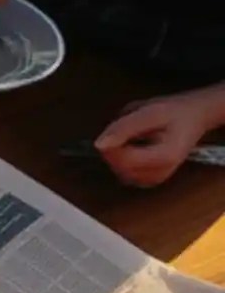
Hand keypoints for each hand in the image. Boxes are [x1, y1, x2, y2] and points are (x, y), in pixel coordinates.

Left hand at [93, 90, 219, 187]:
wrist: (194, 117)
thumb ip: (124, 127)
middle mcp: (160, 173)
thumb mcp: (149, 112)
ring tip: (134, 136)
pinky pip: (124, 172)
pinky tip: (134, 146)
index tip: (113, 130)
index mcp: (165, 157)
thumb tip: (99, 144)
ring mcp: (154, 179)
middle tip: (124, 130)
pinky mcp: (148, 180)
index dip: (111, 147)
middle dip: (114, 149)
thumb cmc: (174, 113)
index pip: (124, 161)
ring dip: (118, 154)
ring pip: (119, 171)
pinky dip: (123, 159)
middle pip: (119, 168)